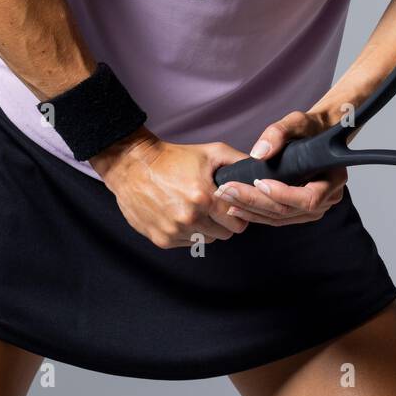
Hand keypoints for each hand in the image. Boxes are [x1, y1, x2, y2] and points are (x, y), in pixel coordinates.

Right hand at [91, 128, 250, 248]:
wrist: (133, 166)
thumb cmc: (174, 158)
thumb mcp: (211, 152)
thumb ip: (239, 161)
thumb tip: (262, 169)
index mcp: (204, 198)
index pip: (238, 221)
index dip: (239, 213)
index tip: (233, 206)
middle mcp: (189, 218)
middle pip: (225, 234)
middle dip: (224, 222)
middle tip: (216, 207)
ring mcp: (174, 231)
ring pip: (206, 241)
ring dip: (206, 228)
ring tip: (197, 209)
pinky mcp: (161, 239)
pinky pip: (187, 243)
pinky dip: (188, 232)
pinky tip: (181, 214)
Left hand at [214, 111, 345, 226]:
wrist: (315, 135)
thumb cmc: (310, 128)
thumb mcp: (297, 122)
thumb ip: (278, 133)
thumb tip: (259, 153)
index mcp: (333, 179)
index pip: (309, 198)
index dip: (283, 194)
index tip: (258, 182)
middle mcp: (327, 199)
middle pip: (288, 210)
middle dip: (254, 201)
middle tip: (227, 190)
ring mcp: (314, 209)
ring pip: (279, 217)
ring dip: (250, 209)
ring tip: (225, 197)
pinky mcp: (299, 212)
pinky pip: (276, 218)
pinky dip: (255, 213)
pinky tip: (235, 206)